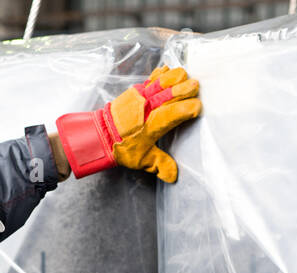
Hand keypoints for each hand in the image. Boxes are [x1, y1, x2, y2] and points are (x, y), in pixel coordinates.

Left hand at [55, 66, 201, 182]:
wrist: (99, 134)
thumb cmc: (122, 147)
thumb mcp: (142, 160)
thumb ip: (160, 165)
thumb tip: (173, 175)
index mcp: (152, 124)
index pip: (174, 112)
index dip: (188, 108)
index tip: (198, 108)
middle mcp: (148, 106)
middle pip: (171, 90)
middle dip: (186, 88)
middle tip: (195, 89)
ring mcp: (142, 94)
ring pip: (163, 78)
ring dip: (176, 77)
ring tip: (185, 80)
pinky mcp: (137, 89)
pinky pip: (153, 76)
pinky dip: (164, 73)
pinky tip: (170, 73)